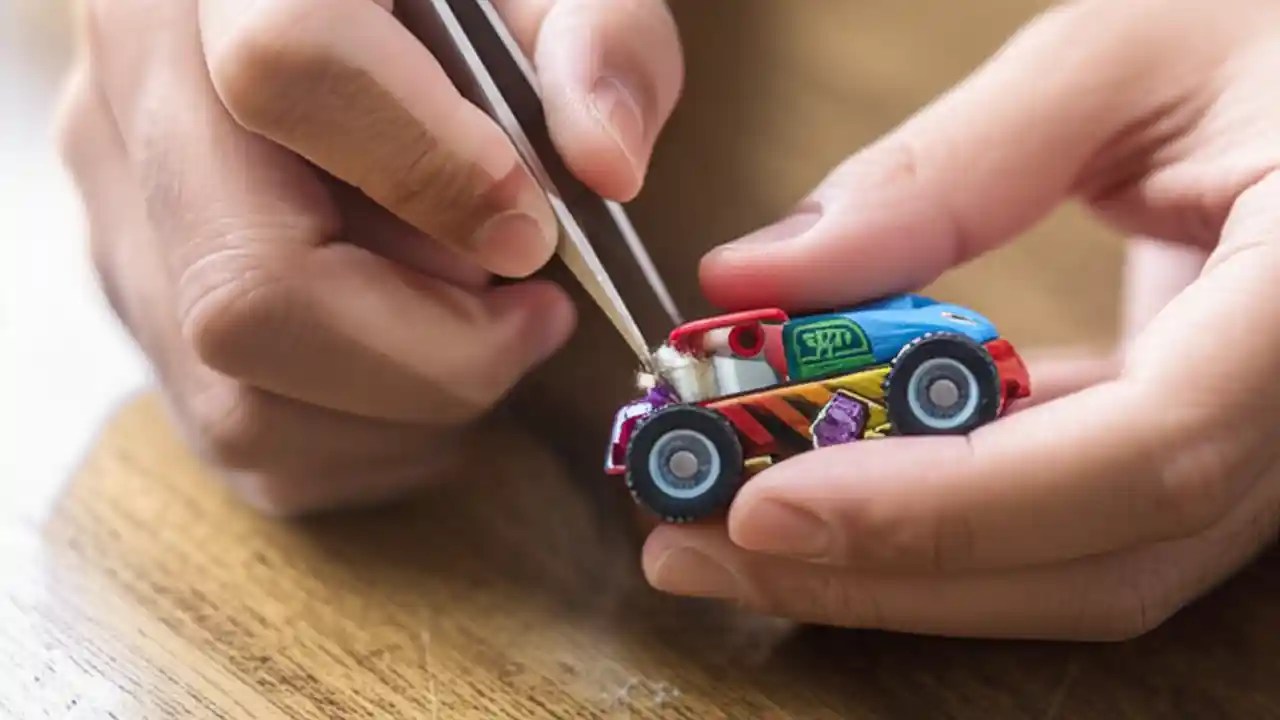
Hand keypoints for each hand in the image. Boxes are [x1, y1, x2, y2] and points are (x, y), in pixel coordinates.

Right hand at [56, 0, 681, 513]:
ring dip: (408, 407)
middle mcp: (141, 95)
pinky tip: (429, 373)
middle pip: (246, 290)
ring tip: (484, 332)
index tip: (535, 234)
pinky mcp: (142, 302)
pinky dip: (369, 443)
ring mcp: (123, 215)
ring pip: (239, 395)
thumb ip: (595, 42)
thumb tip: (605, 164)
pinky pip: (243, 440)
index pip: (287, 73)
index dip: (430, 173)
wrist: (343, 30)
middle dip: (433, 351)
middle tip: (534, 317)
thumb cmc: (458, 13)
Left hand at [644, 0, 1279, 639]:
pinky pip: (1072, 522)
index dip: (946, 503)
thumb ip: (940, 174)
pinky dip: (939, 517)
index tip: (768, 505)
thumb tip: (755, 277)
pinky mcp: (1204, 446)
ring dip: (890, 566)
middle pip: (1089, 558)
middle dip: (878, 569)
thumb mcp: (1119, 62)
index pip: (1143, 454)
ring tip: (728, 530)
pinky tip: (829, 489)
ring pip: (1076, 569)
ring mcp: (1265, 447)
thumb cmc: (1273, 36)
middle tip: (697, 540)